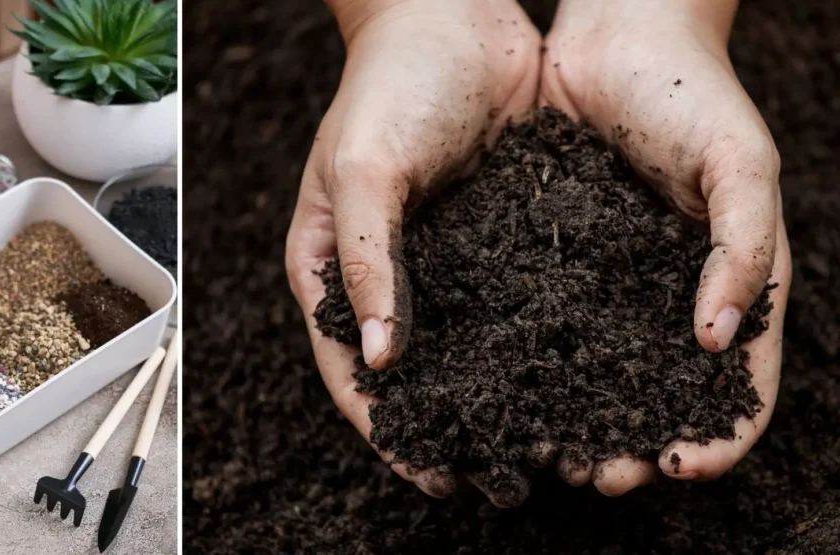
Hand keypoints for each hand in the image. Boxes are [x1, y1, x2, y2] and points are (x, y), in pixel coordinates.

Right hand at [286, 0, 540, 504]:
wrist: (455, 15)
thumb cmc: (390, 84)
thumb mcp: (364, 169)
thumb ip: (369, 261)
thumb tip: (381, 361)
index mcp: (330, 264)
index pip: (347, 366)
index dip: (383, 426)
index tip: (428, 472)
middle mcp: (384, 273)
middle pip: (406, 370)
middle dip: (441, 425)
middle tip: (488, 476)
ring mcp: (439, 260)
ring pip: (461, 346)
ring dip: (491, 394)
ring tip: (534, 443)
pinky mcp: (492, 239)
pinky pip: (507, 303)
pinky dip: (529, 343)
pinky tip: (566, 374)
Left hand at [540, 0, 790, 494]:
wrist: (619, 35)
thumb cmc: (696, 94)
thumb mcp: (742, 166)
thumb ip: (743, 250)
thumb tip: (717, 342)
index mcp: (728, 283)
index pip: (736, 382)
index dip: (718, 434)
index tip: (683, 468)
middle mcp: (664, 294)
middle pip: (657, 391)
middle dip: (634, 442)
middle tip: (600, 477)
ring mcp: (607, 281)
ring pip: (594, 368)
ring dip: (577, 417)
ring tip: (549, 451)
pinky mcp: (552, 257)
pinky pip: (542, 320)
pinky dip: (530, 362)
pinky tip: (503, 388)